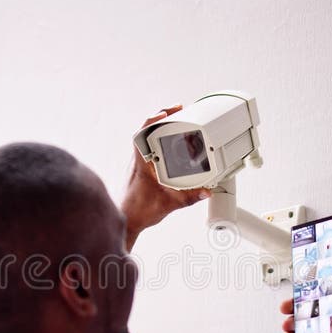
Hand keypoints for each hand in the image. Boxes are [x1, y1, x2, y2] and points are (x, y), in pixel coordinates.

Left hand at [121, 105, 210, 249]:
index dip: (153, 120)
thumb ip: (190, 198)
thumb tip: (205, 192)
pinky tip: (169, 144)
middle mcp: (137, 161)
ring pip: (146, 139)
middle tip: (178, 111)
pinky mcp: (139, 170)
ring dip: (159, 129)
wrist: (126, 221)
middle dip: (162, 118)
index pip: (142, 134)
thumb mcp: (169, 204)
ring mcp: (137, 165)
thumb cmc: (138, 212)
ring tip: (176, 123)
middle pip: (145, 131)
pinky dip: (158, 142)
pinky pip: (148, 149)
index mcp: (141, 164)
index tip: (166, 113)